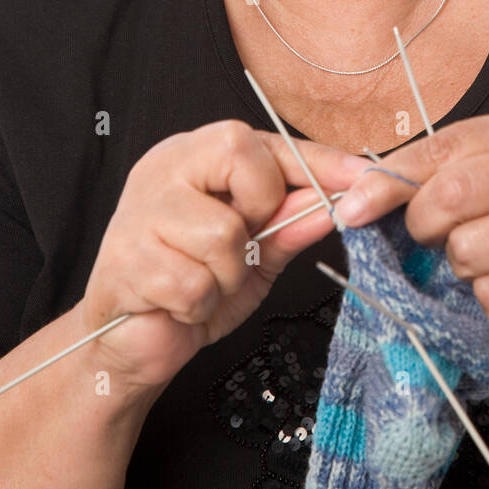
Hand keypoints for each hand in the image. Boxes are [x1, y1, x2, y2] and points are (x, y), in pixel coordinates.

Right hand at [81, 120, 369, 390]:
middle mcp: (165, 169)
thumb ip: (290, 224)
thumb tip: (335, 203)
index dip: (317, 161)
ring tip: (205, 283)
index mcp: (196, 156)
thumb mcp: (256, 253)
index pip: (265, 143)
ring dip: (228, 275)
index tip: (361, 178)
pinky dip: (200, 305)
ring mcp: (140, 210)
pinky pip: (195, 282)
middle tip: (242, 244)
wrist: (131, 345)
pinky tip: (180, 304)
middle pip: (238, 155)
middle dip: (258, 210)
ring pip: (223, 232)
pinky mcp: (126, 259)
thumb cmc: (193, 288)